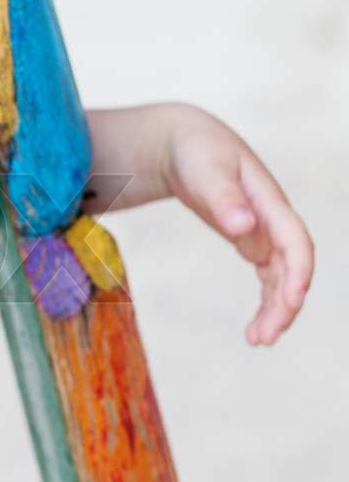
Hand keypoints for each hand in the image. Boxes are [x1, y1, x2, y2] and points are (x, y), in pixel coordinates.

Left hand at [159, 105, 314, 344]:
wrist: (182, 141)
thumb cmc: (193, 150)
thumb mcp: (203, 168)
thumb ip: (222, 197)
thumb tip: (243, 226)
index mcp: (268, 200)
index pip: (296, 241)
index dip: (298, 272)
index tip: (291, 302)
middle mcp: (272, 218)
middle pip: (292, 266)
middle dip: (285, 303)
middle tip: (264, 337)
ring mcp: (263, 230)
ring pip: (281, 276)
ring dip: (276, 309)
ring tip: (258, 340)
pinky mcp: (250, 238)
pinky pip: (267, 275)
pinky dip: (265, 300)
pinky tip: (253, 327)